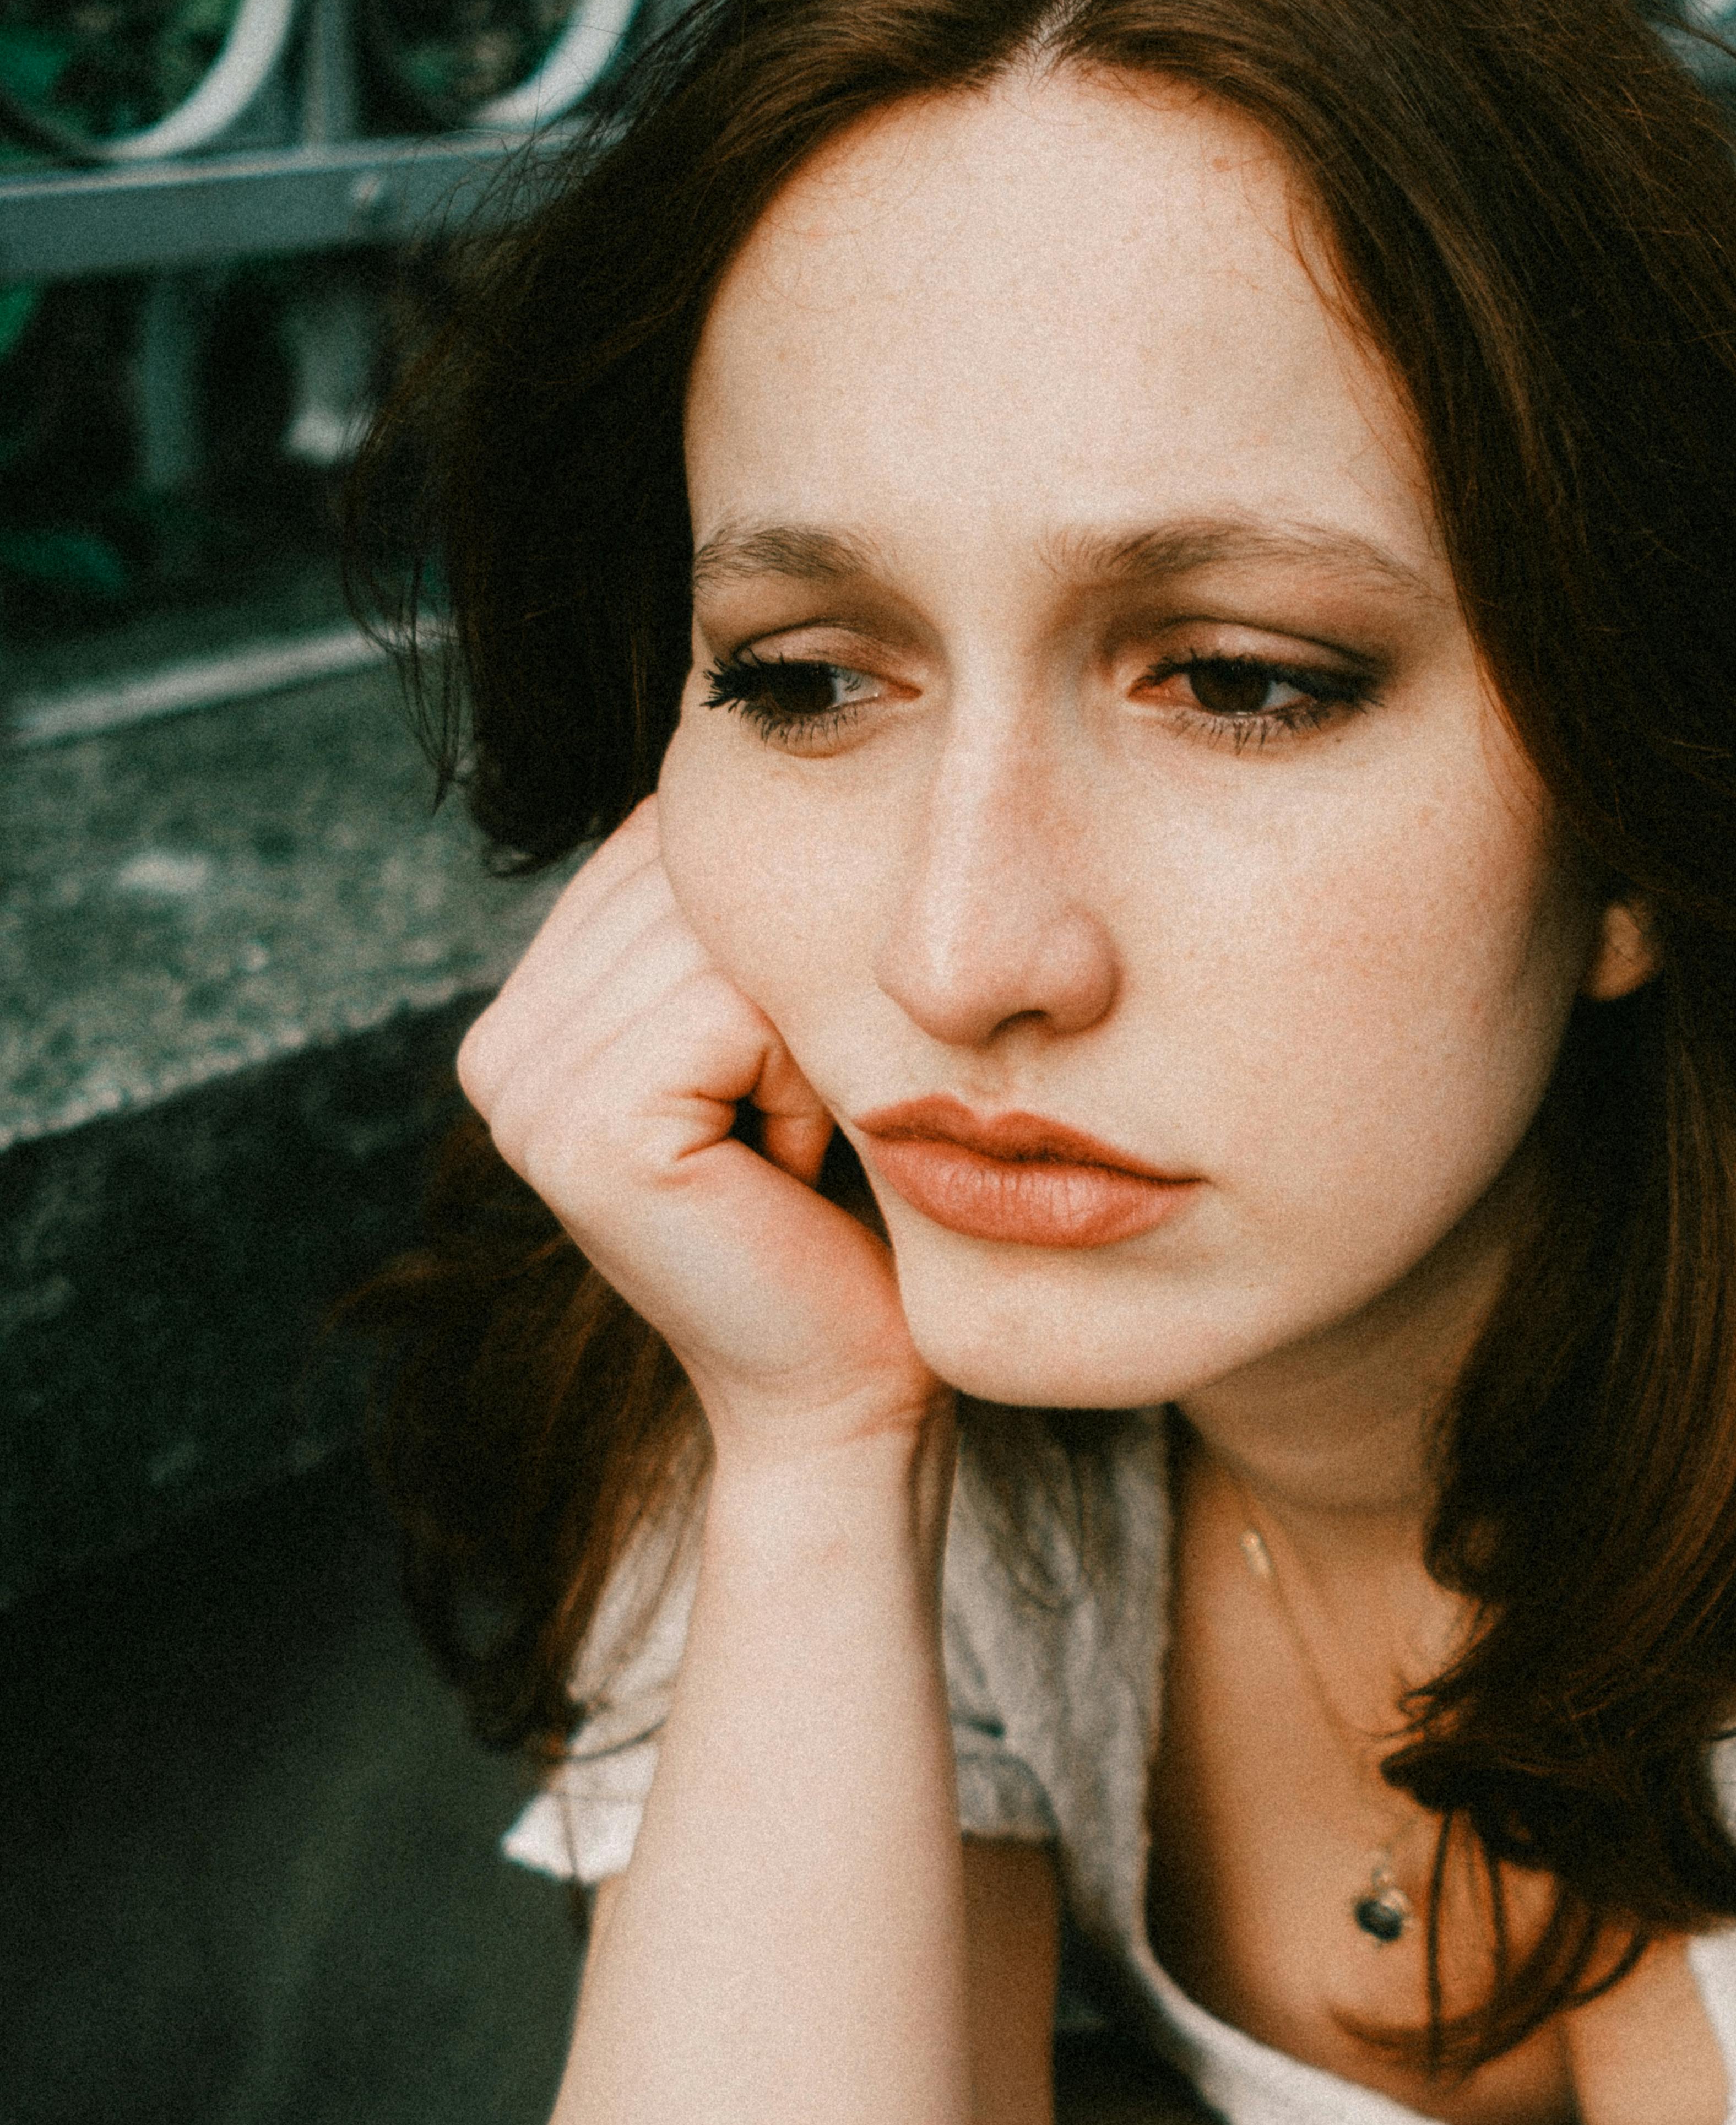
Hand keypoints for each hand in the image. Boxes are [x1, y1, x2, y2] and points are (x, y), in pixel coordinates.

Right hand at [458, 801, 940, 1468]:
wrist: (847, 1391)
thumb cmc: (844, 1217)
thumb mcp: (775, 1042)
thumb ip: (730, 922)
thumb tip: (765, 733)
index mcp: (531, 1012)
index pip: (663, 847)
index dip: (771, 930)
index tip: (789, 1066)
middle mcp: (499, 1045)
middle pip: (692, 880)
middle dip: (788, 983)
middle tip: (802, 1119)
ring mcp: (522, 1088)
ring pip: (725, 937)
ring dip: (806, 1033)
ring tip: (795, 1141)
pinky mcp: (583, 1127)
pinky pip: (739, 1007)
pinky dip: (804, 1076)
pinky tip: (790, 1165)